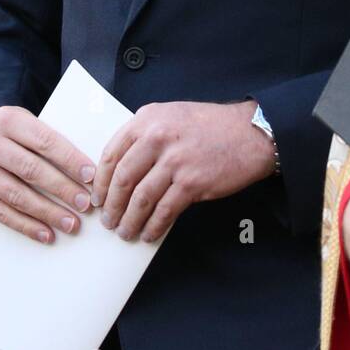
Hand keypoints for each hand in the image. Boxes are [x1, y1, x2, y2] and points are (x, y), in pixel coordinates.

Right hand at [0, 106, 97, 244]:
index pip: (45, 142)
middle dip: (62, 189)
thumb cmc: (11, 132)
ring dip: (47, 213)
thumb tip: (87, 172)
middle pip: (31, 170)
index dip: (70, 161)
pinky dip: (25, 225)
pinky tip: (45, 233)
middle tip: (85, 205)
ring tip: (70, 223)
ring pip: (16, 195)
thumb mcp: (28, 123)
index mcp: (9, 120)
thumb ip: (50, 141)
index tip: (91, 177)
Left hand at [92, 100, 273, 242]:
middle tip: (109, 221)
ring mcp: (175, 161)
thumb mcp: (172, 116)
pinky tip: (150, 234)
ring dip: (130, 221)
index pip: (112, 154)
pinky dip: (153, 227)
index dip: (101, 182)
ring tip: (126, 231)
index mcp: (148, 119)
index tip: (98, 197)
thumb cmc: (212, 125)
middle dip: (112, 206)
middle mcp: (158, 137)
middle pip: (123, 180)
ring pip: (140, 199)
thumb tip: (122, 169)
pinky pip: (164, 211)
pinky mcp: (192, 182)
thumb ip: (146, 134)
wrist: (251, 132)